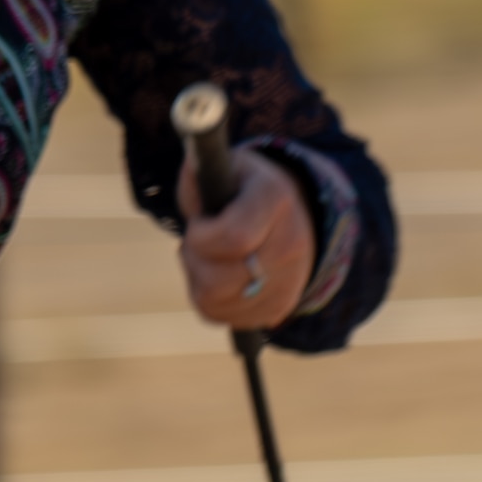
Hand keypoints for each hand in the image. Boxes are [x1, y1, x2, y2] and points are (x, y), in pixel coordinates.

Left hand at [176, 146, 316, 331]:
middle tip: (198, 241)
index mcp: (276, 199)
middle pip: (220, 279)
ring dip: (197, 280)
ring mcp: (288, 282)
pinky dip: (207, 299)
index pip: (234, 237)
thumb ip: (199, 171)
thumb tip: (190, 173)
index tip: (197, 223)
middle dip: (194, 259)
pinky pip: (221, 316)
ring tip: (206, 257)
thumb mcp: (224, 165)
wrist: (291, 212)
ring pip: (216, 301)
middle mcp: (290, 245)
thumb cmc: (243, 187)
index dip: (201, 235)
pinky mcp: (277, 308)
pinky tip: (216, 275)